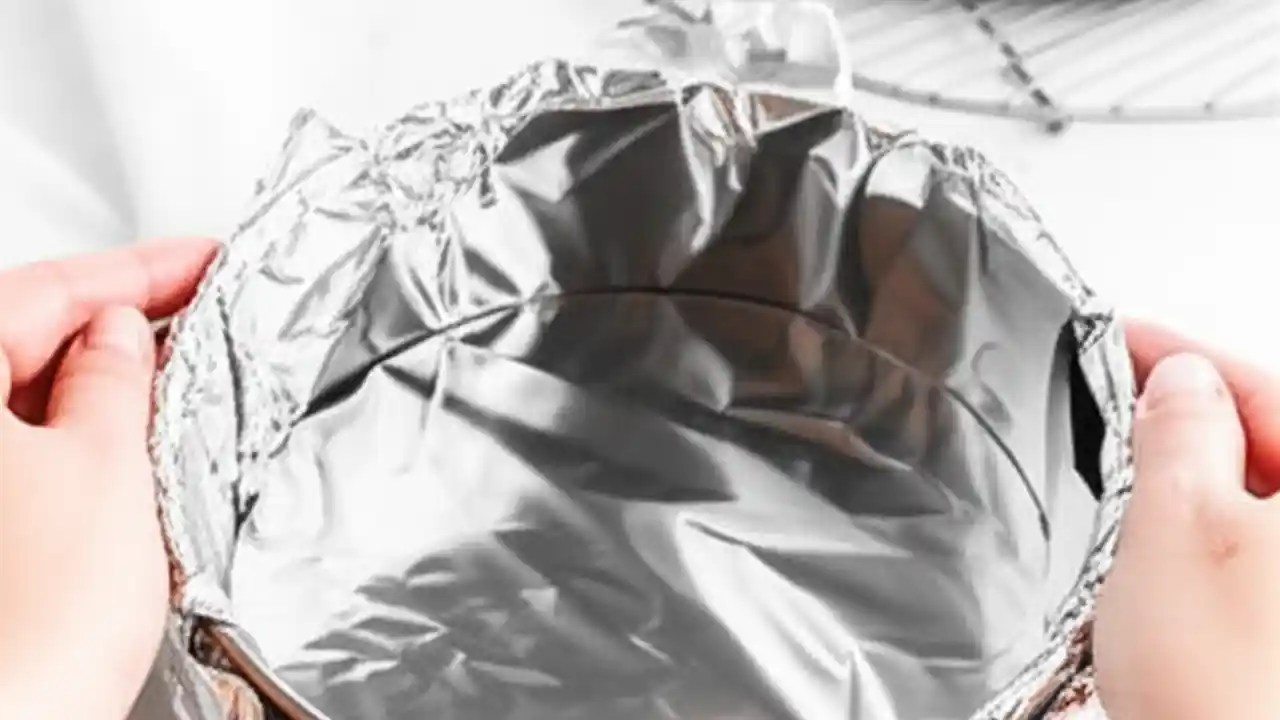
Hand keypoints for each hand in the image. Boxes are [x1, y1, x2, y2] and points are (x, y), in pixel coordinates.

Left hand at [0, 239, 217, 718]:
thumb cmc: (31, 623)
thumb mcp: (107, 466)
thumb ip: (115, 379)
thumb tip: (120, 336)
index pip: (42, 289)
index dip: (138, 267)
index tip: (201, 256)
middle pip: (23, 337)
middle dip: (119, 323)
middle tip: (199, 305)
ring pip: (22, 398)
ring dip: (101, 384)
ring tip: (179, 375)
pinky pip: (20, 452)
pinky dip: (77, 436)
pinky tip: (129, 440)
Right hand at [1094, 320, 1279, 718]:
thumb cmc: (1240, 696)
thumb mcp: (1183, 528)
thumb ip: (1180, 432)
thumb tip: (1181, 382)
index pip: (1264, 386)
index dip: (1180, 353)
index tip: (1120, 336)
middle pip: (1261, 443)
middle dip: (1180, 420)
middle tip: (1107, 403)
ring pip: (1248, 504)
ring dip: (1183, 488)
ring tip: (1120, 488)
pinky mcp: (1274, 631)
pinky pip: (1243, 562)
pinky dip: (1192, 547)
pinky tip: (1147, 566)